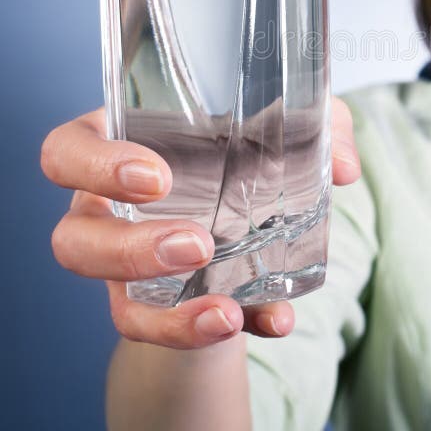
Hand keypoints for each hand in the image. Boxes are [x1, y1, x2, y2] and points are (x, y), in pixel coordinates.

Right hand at [41, 97, 360, 349]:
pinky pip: (175, 330)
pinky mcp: (159, 304)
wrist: (244, 204)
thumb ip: (320, 126)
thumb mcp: (287, 121)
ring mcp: (127, 265)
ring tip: (227, 312)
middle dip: (131, 252)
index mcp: (121, 147)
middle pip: (76, 241)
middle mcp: (109, 211)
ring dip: (168, 315)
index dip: (95, 167)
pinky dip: (222, 330)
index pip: (67, 153)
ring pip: (114, 302)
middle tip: (197, 246)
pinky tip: (273, 322)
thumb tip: (342, 167)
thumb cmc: (246, 144)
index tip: (156, 177)